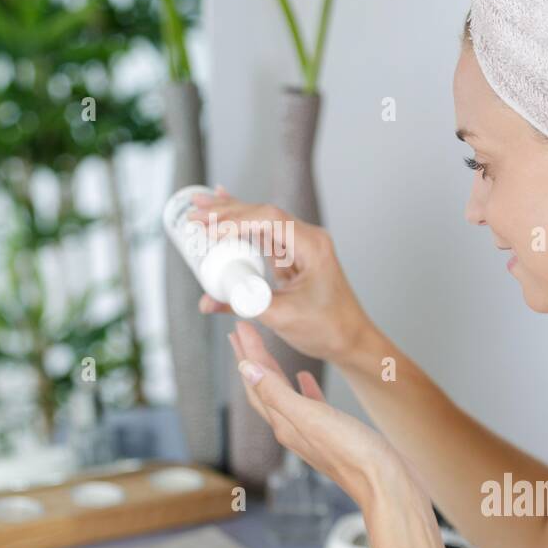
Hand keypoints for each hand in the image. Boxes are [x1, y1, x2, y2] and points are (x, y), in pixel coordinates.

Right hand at [189, 186, 374, 365]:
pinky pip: (264, 236)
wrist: (352, 341)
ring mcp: (301, 246)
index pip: (268, 220)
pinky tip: (225, 210)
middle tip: (194, 210)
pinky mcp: (294, 257)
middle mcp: (308, 239)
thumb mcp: (281, 317)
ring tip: (199, 206)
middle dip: (226, 211)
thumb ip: (242, 306)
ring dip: (231, 214)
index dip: (234, 221)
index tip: (207, 230)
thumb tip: (205, 302)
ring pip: (261, 222)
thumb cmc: (328, 328)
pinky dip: (242, 227)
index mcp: (311, 246)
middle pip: (261, 214)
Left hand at [227, 320, 416, 509]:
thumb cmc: (353, 454)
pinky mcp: (333, 433)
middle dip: (251, 359)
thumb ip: (277, 394)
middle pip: (263, 387)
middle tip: (241, 333)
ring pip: (283, 394)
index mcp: (284, 424)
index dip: (246, 354)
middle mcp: (293, 429)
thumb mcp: (310, 418)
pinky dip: (303, 388)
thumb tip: (246, 370)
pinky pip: (309, 404)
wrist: (387, 486)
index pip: (255, 382)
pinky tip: (304, 378)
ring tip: (264, 351)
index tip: (239, 327)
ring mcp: (312, 432)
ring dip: (272, 371)